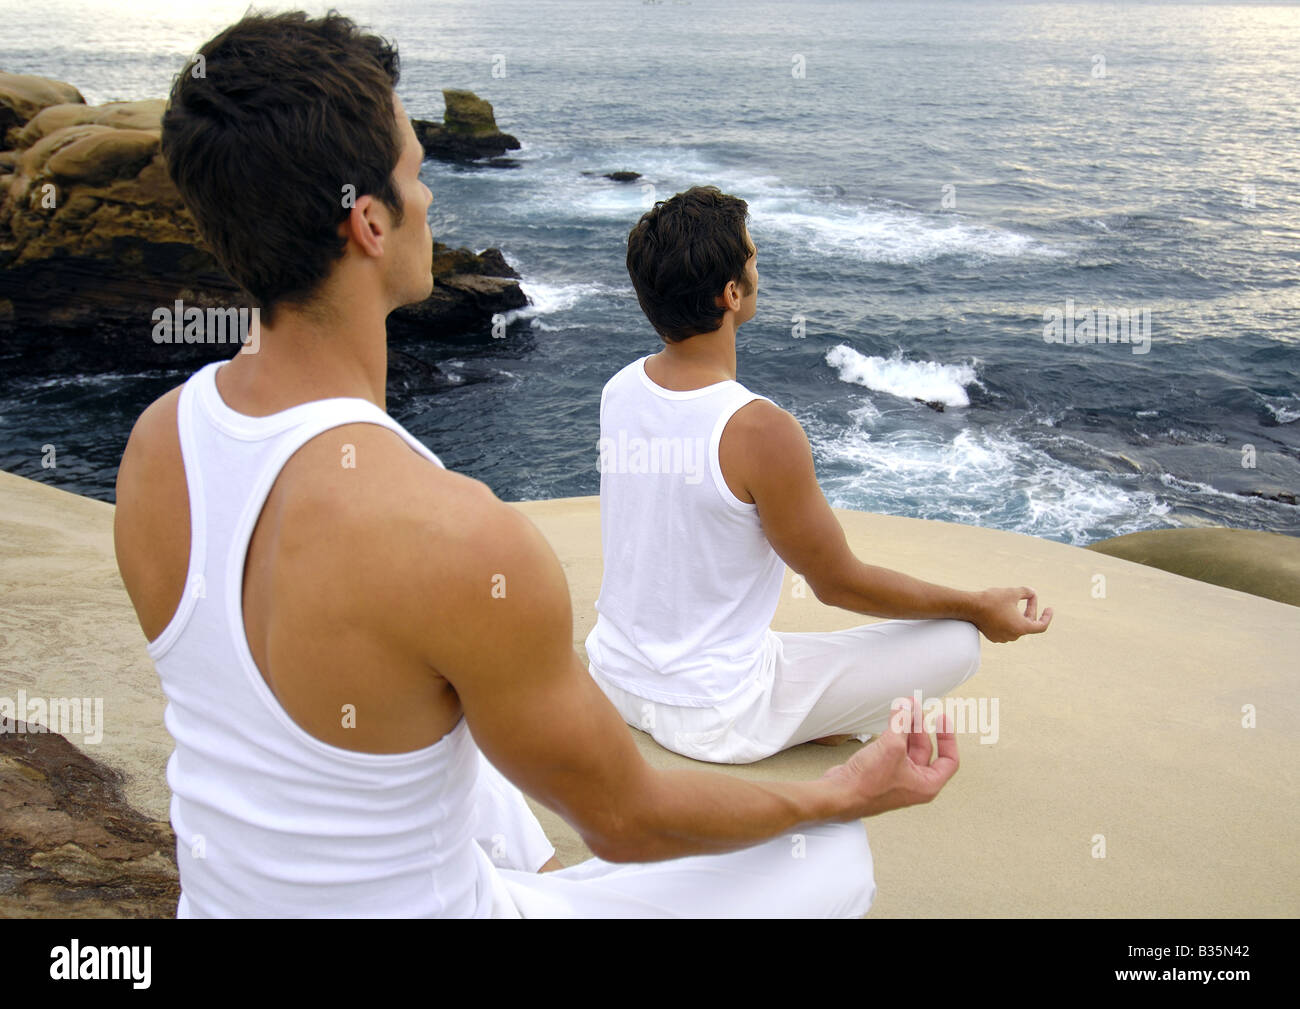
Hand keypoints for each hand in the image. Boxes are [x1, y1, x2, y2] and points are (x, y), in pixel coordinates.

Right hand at [821, 700, 958, 819]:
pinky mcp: (881, 772)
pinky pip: (893, 750)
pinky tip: (891, 720)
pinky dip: (893, 734)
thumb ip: (902, 723)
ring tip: (903, 708)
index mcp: (927, 784)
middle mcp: (914, 783)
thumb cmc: (868, 784)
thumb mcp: (892, 747)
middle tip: (914, 708)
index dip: (948, 738)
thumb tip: (907, 706)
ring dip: (906, 727)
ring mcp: (897, 778)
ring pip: (908, 747)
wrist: (839, 794)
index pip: (949, 760)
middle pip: (925, 749)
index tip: (942, 719)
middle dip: (919, 726)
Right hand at [971, 586, 1052, 642]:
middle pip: (1028, 624)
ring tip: (1015, 603)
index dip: (1047, 617)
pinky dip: (1009, 620)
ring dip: (1019, 615)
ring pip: (1017, 626)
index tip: (1049, 609)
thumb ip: (1027, 592)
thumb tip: (1032, 593)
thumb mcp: (1012, 592)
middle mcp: (1014, 635)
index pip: (1041, 626)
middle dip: (1031, 610)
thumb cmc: (992, 600)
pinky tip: (1004, 609)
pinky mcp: (993, 636)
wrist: (970, 607)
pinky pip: (1007, 629)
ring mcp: (1003, 637)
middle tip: (1029, 597)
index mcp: (1021, 627)